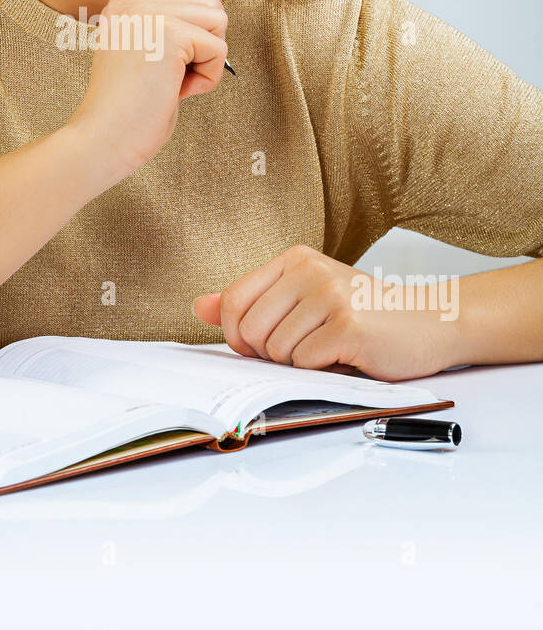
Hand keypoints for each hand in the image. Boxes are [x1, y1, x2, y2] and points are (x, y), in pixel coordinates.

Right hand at [68, 0, 228, 181]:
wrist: (103, 139)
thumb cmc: (128, 110)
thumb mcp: (144, 54)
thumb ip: (169, 28)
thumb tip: (215, 15)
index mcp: (125, 6)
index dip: (200, 14)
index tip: (182, 51)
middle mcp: (134, 3)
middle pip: (208, 1)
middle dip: (206, 42)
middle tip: (174, 73)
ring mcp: (150, 15)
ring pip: (218, 19)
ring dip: (208, 59)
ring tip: (174, 81)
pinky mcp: (169, 34)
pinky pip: (218, 49)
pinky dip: (207, 78)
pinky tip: (176, 92)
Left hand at [192, 244, 462, 381]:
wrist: (430, 323)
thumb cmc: (365, 315)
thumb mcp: (305, 299)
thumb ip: (252, 302)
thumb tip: (200, 307)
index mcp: (294, 260)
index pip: (234, 301)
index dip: (238, 335)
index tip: (260, 346)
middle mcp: (309, 270)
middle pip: (251, 330)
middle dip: (271, 354)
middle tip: (305, 349)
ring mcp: (329, 295)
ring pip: (277, 351)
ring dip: (300, 363)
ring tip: (329, 349)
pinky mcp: (348, 325)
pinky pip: (305, 363)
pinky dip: (321, 370)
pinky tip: (345, 356)